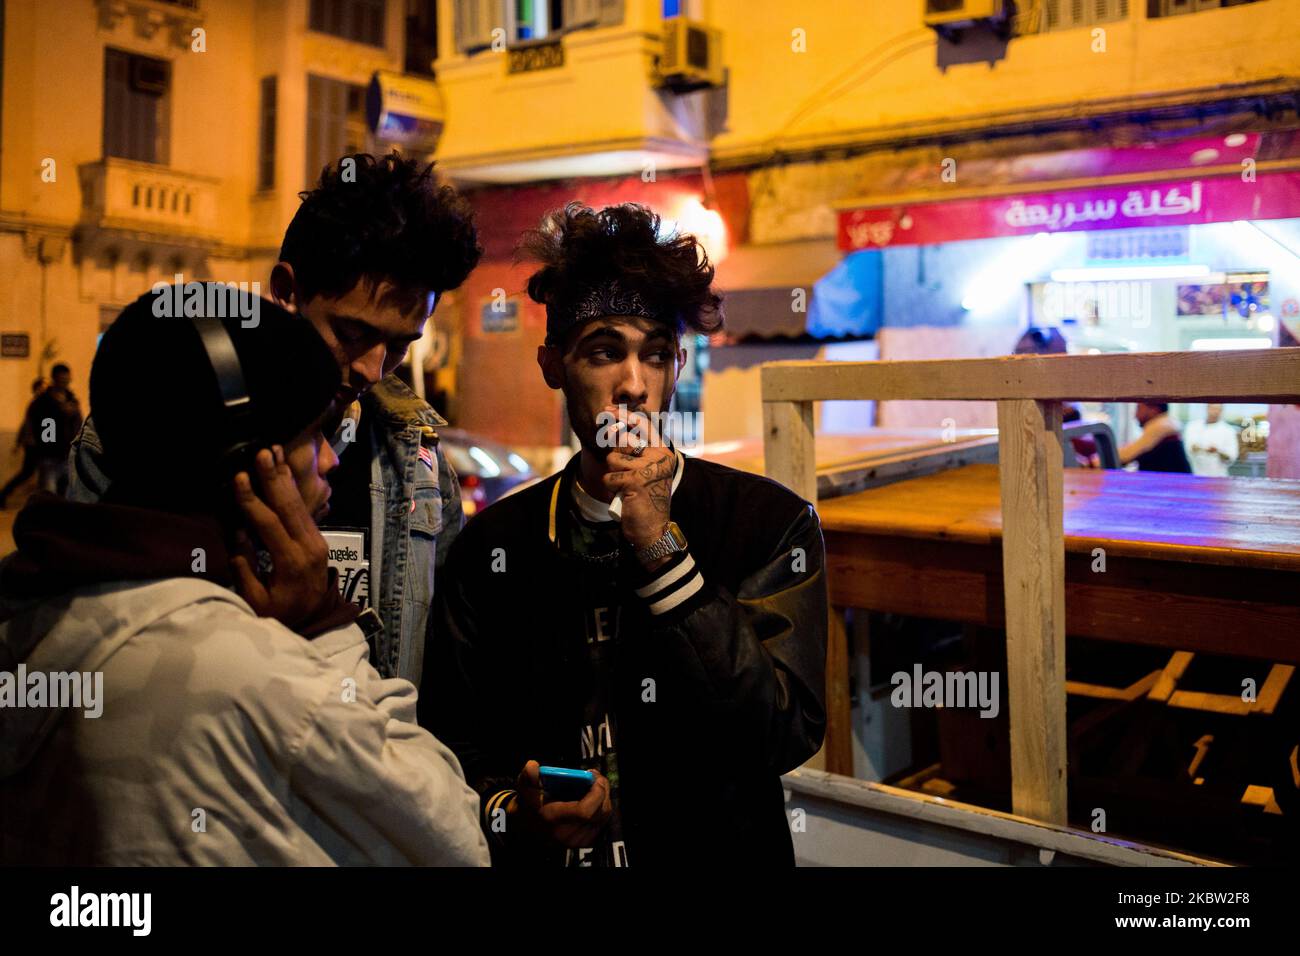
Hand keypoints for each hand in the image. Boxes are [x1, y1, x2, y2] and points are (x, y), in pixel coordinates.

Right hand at [229, 446, 332, 629]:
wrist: (314, 619)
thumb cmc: (280, 613)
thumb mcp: (257, 602)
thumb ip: (245, 570)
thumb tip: (239, 535)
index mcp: (292, 563)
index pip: (269, 525)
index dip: (252, 500)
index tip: (239, 477)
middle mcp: (309, 548)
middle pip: (289, 506)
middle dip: (274, 477)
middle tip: (263, 451)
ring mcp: (317, 541)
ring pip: (299, 503)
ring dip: (285, 476)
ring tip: (274, 451)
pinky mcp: (318, 538)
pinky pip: (304, 509)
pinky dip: (293, 488)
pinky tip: (283, 471)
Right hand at [509, 760, 612, 848]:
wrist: (527, 826)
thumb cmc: (529, 804)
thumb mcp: (525, 787)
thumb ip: (528, 775)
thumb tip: (532, 766)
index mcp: (553, 820)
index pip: (584, 811)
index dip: (596, 793)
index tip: (593, 777)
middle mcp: (566, 834)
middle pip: (599, 812)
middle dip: (603, 790)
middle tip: (595, 776)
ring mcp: (577, 840)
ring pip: (604, 817)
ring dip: (603, 797)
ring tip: (594, 784)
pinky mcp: (584, 842)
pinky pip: (602, 822)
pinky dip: (601, 807)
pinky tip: (593, 797)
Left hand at [601, 407, 675, 555]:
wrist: (652, 528)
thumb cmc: (644, 498)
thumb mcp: (644, 471)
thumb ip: (634, 451)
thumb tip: (611, 429)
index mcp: (663, 451)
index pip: (643, 424)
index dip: (623, 415)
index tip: (607, 410)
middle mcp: (659, 456)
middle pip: (622, 440)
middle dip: (614, 452)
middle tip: (620, 469)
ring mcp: (649, 467)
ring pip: (613, 459)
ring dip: (614, 475)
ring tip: (626, 487)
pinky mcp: (636, 480)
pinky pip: (609, 476)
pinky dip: (612, 488)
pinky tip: (624, 495)